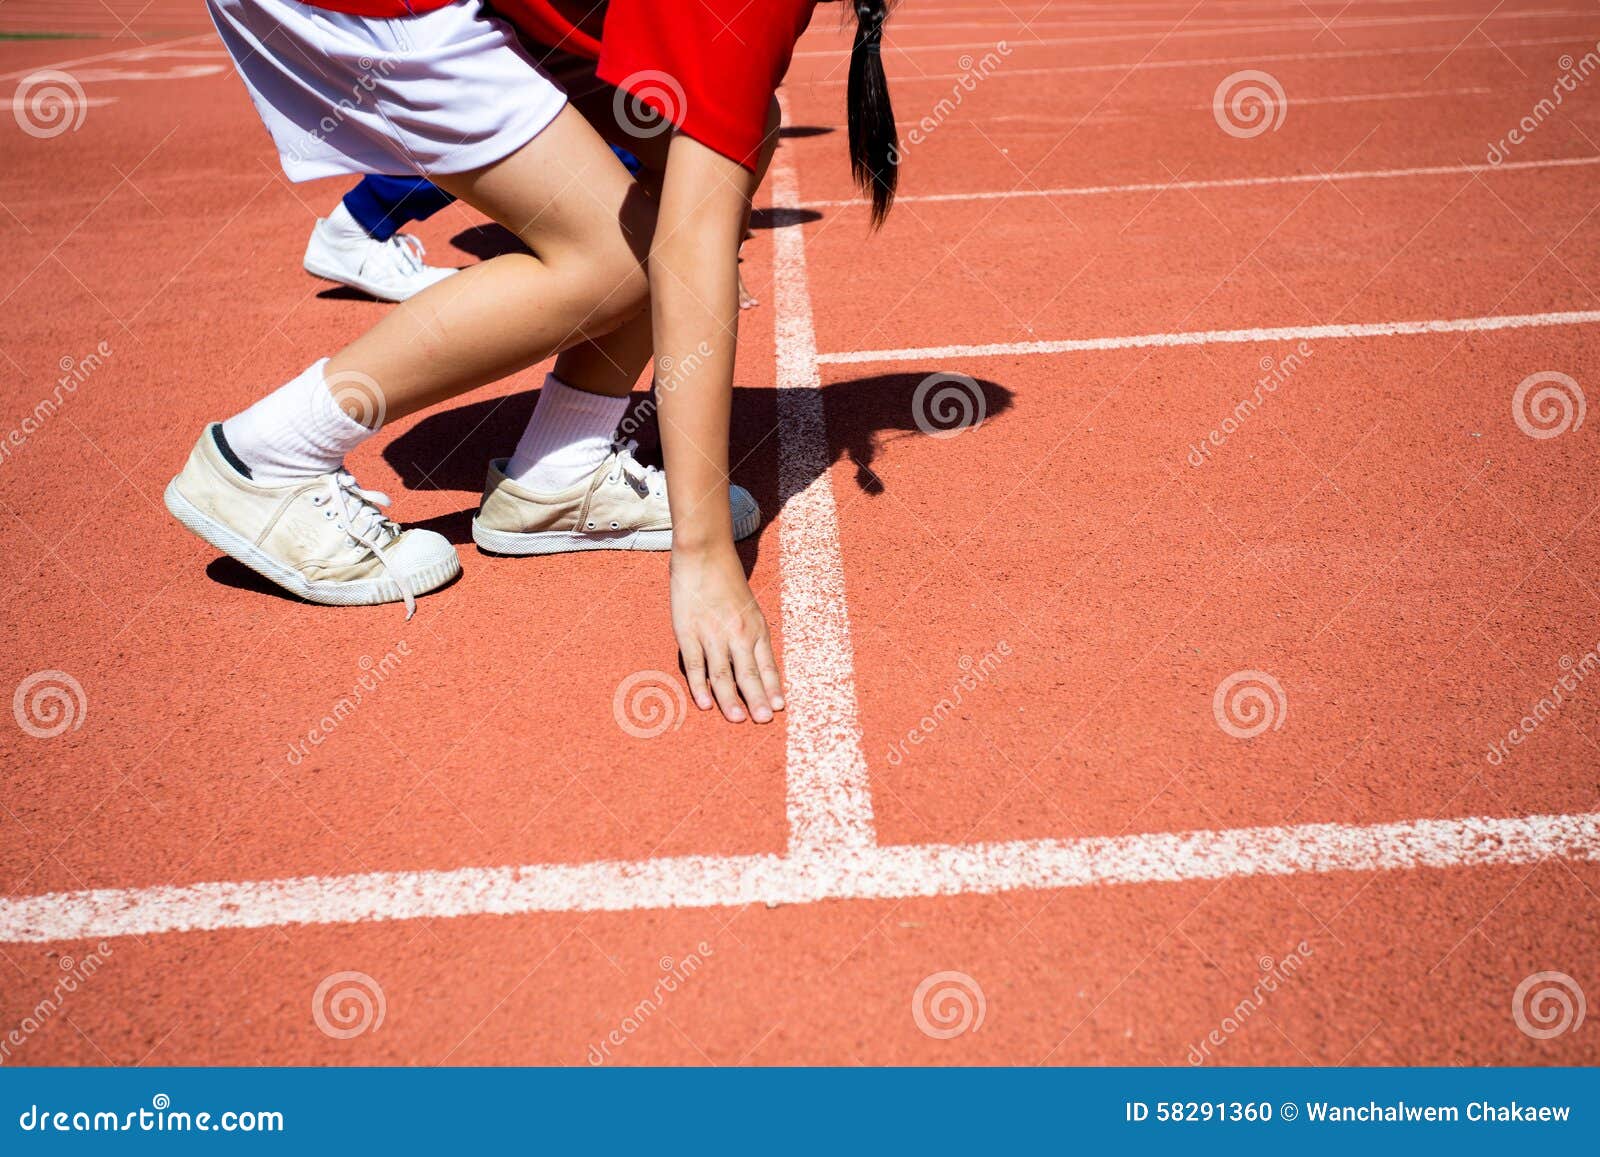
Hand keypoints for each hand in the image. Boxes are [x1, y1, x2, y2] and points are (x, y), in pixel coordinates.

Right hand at [670, 543, 783, 722]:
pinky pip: (696, 664)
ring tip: (739, 720)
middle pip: (749, 673)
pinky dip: (700, 686)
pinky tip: (705, 704)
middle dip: (758, 699)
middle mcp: (738, 633)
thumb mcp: (749, 607)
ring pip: (723, 674)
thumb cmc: (726, 581)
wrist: (704, 554)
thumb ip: (751, 635)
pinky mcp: (688, 632)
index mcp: (755, 628)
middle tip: (764, 720)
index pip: (767, 665)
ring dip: (731, 699)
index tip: (779, 708)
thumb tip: (757, 665)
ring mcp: (712, 634)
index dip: (773, 687)